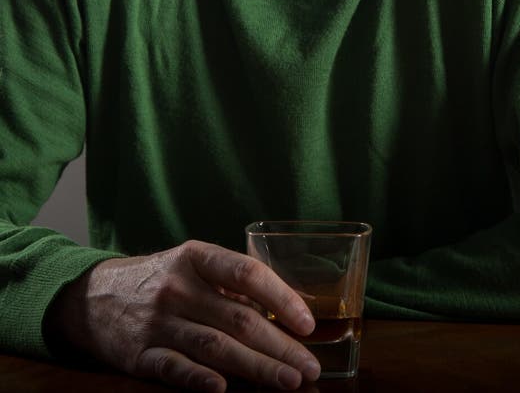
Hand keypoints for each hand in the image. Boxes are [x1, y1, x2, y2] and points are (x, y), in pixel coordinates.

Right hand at [44, 240, 320, 390]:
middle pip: (238, 318)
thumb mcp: (190, 265)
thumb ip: (229, 283)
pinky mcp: (140, 354)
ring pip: (215, 347)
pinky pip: (174, 368)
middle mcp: (178, 286)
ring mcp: (158, 321)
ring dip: (256, 367)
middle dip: (280, 345)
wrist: (93, 297)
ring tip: (289, 381)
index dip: (281, 297)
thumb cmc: (158, 279)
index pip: (247, 273)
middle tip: (309, 366)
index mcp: (195, 257)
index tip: (307, 323)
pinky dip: (199, 379)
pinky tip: (224, 389)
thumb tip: (281, 310)